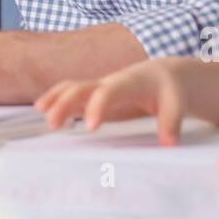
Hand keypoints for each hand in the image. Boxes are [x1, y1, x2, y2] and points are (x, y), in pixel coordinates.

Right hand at [35, 57, 187, 143]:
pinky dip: (57, 98)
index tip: (89, 127)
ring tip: (42, 114)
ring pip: (72, 87)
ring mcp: (101, 86)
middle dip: (65, 103)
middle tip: (52, 124)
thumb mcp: (177, 104)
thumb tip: (168, 143)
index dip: (96, 107)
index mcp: (129, 83)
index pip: (108, 91)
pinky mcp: (96, 93)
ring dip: (56, 98)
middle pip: (82, 87)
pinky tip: (45, 110)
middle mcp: (110, 82)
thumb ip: (171, 123)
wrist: (165, 75)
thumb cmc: (169, 89)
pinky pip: (72, 92)